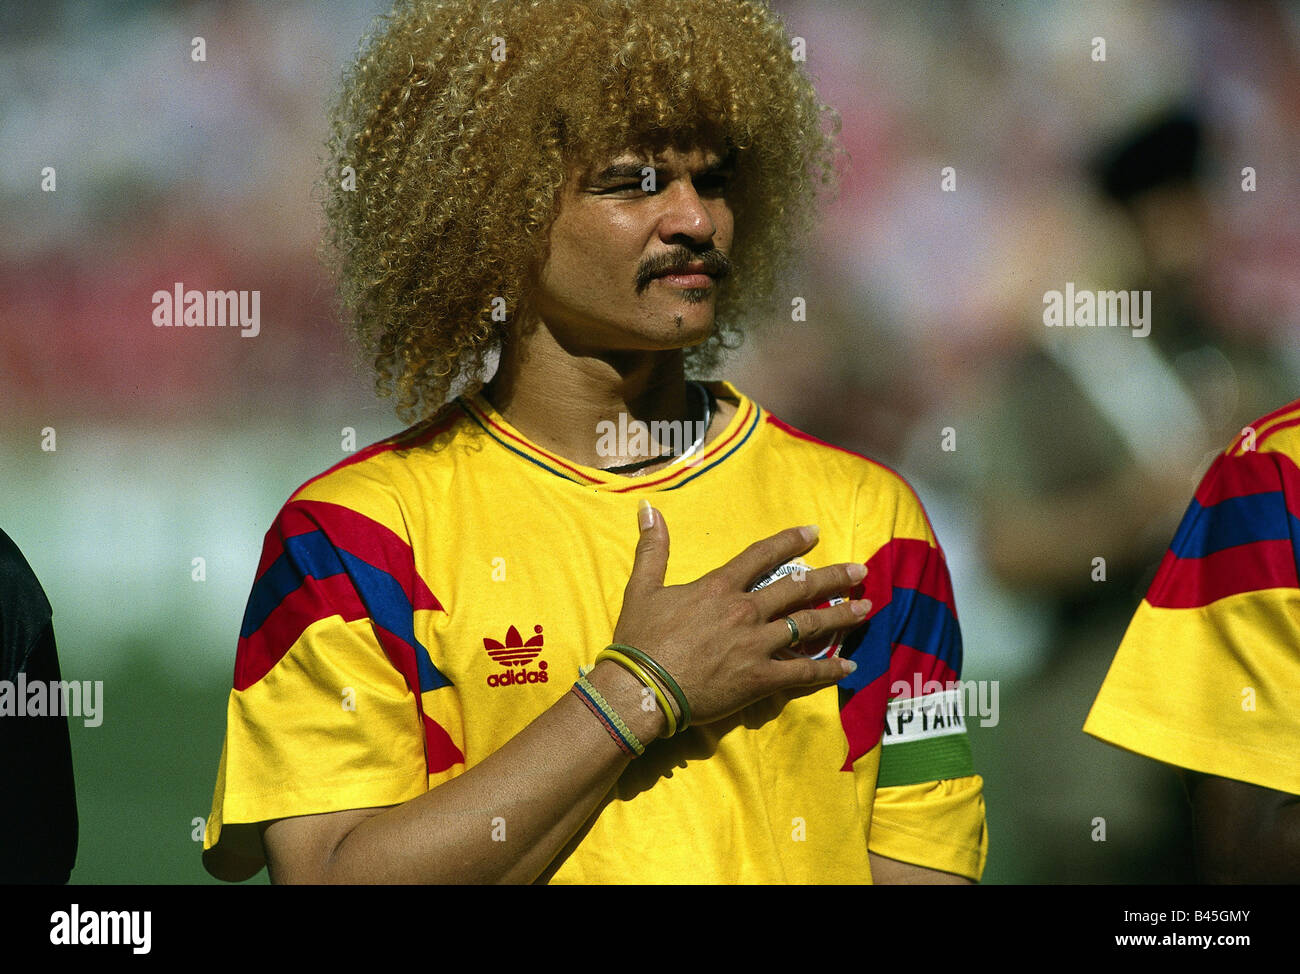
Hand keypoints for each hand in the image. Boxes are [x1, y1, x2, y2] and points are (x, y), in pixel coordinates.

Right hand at [610, 500, 867, 731]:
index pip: (762, 556)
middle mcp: (745, 611)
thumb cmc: (640, 640)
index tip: (814, 533)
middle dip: (833, 577)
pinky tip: (849, 666)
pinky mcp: (760, 678)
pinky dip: (828, 669)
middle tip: (859, 571)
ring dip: (841, 616)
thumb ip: (652, 549)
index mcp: (719, 588)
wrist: (642, 688)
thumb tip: (648, 510)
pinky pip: (803, 672)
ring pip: (809, 626)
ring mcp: (756, 645)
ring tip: (866, 608)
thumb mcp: (642, 589)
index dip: (790, 541)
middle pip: (798, 588)